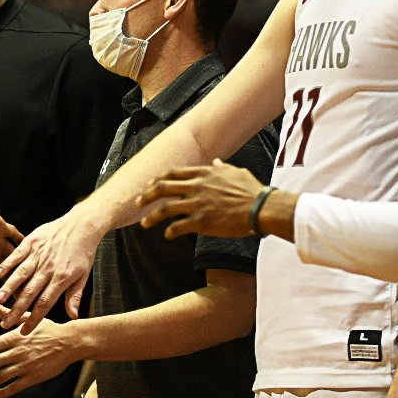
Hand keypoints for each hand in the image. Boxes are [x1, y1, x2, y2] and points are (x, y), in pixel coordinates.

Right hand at [0, 210, 104, 333]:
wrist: (83, 224)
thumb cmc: (83, 252)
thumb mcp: (84, 276)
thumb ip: (74, 296)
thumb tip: (73, 317)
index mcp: (62, 278)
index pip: (45, 303)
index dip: (34, 319)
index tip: (24, 331)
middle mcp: (49, 267)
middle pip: (30, 292)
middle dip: (17, 309)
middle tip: (5, 323)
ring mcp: (39, 253)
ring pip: (21, 274)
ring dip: (8, 288)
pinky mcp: (32, 241)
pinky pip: (17, 254)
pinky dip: (7, 264)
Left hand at [0, 320, 80, 397]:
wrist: (70, 342)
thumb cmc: (49, 328)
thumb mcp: (28, 318)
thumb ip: (8, 314)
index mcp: (13, 337)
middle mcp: (17, 352)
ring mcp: (25, 366)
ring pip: (0, 376)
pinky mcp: (34, 377)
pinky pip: (15, 387)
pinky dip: (2, 392)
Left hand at [135, 160, 261, 238]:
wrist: (260, 207)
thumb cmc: (252, 190)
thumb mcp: (236, 173)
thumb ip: (222, 168)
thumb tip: (216, 162)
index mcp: (204, 174)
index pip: (174, 173)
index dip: (159, 179)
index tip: (150, 184)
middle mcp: (197, 187)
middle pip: (163, 188)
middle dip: (147, 195)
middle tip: (137, 202)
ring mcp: (197, 204)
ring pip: (165, 209)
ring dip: (152, 217)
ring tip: (144, 224)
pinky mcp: (201, 221)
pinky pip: (178, 227)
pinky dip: (170, 231)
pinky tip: (167, 235)